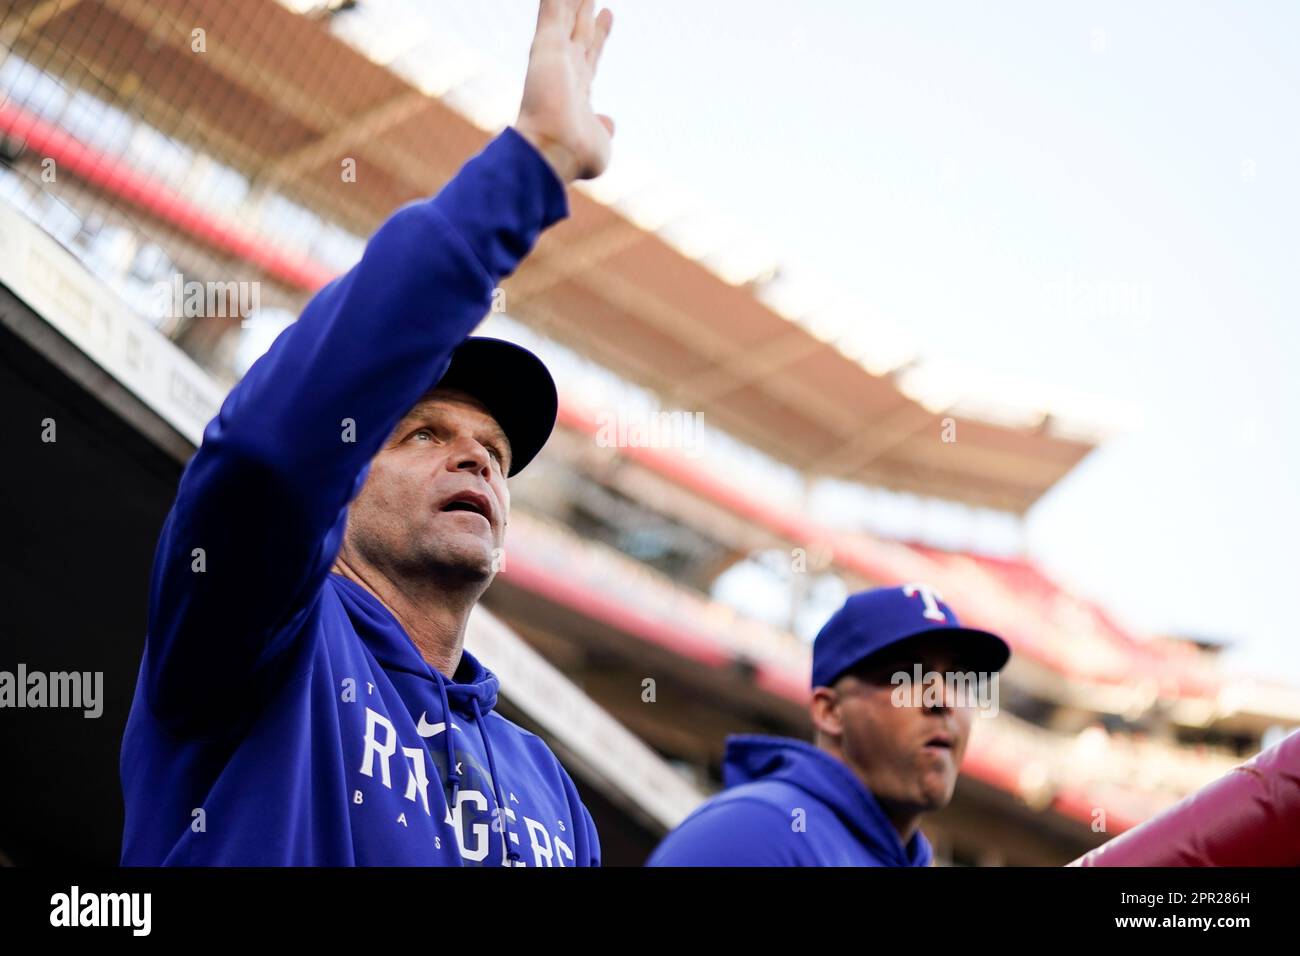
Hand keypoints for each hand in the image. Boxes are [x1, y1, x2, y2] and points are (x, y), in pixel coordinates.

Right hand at [515, 0, 614, 182]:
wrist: (552, 151)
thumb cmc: (575, 156)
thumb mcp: (601, 144)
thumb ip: (604, 130)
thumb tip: (609, 123)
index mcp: (577, 92)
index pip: (590, 56)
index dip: (599, 35)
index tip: (607, 14)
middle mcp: (565, 71)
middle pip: (579, 32)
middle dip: (586, 12)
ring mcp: (555, 56)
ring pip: (565, 15)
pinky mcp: (547, 45)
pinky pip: (552, 8)